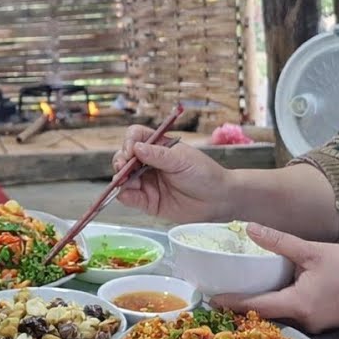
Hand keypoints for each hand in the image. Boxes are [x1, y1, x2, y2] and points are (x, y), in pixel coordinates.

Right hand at [112, 124, 232, 222]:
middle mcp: (149, 163)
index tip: (131, 151)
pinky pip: (130, 198)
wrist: (219, 200)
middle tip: (123, 168)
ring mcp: (147, 182)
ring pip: (123, 178)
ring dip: (120, 179)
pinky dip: (125, 196)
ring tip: (127, 182)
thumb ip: (158, 155)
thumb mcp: (182, 160)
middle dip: (120, 161)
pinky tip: (127, 195)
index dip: (129, 142)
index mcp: (158, 147)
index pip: (135, 137)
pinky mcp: (148, 202)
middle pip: (123, 157)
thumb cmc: (204, 174)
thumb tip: (135, 147)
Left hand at [211, 223, 338, 333]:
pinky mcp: (323, 321)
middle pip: (267, 315)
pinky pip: (295, 315)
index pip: (257, 306)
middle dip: (245, 306)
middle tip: (222, 293)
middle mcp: (303, 320)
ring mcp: (314, 324)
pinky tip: (273, 292)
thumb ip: (280, 242)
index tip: (211, 299)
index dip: (233, 302)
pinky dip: (281, 305)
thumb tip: (249, 228)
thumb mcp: (313, 251)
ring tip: (242, 291)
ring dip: (263, 306)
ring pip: (281, 316)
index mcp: (298, 304)